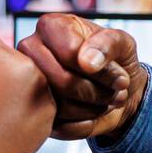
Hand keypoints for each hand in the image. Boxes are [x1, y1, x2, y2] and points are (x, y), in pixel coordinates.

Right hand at [16, 13, 148, 139]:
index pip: (70, 53)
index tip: (121, 77)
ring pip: (60, 106)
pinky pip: (59, 126)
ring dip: (94, 108)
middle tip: (117, 92)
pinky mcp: (34, 110)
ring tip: (107, 99)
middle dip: (97, 92)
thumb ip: (108, 44)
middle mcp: (31, 51)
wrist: (117, 89)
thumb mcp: (123, 44)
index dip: (102, 71)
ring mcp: (28, 82)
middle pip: (62, 81)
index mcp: (51, 26)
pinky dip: (85, 124)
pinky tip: (92, 112)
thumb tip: (87, 61)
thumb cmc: (117, 59)